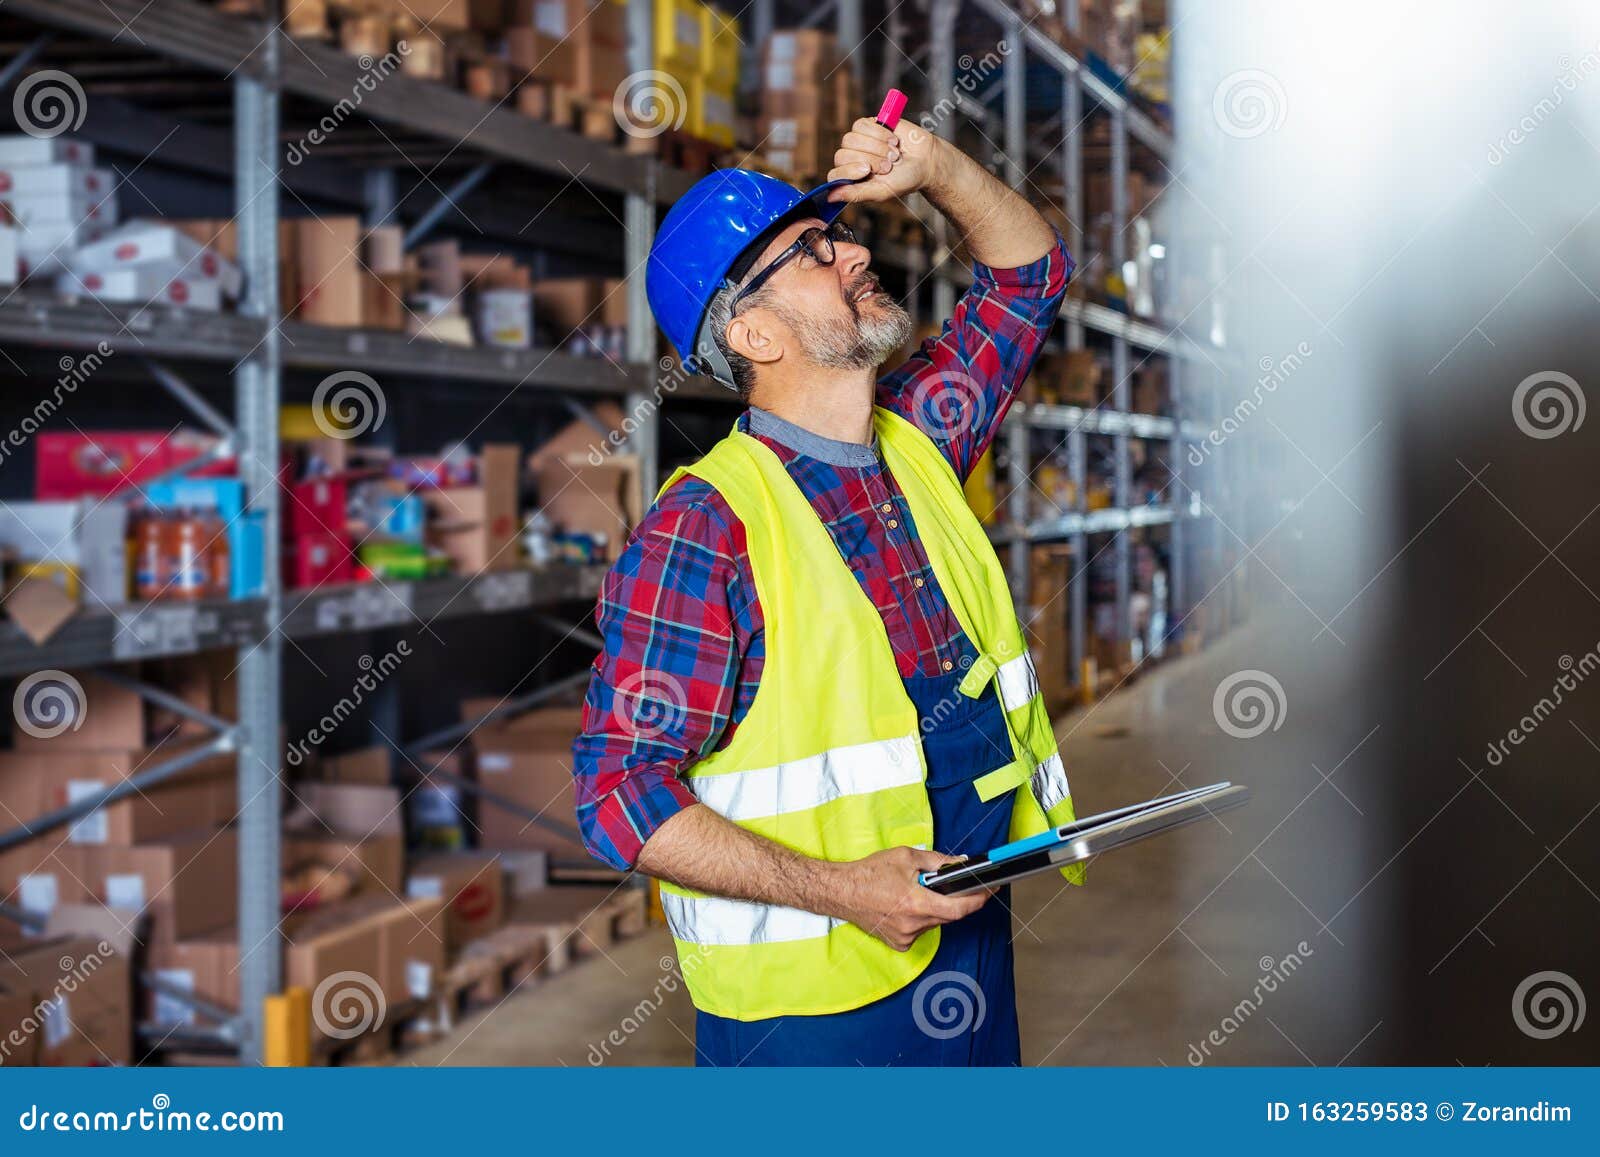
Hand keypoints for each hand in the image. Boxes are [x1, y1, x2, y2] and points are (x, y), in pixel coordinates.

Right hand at [824, 846, 989, 951]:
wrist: (841, 892)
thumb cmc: (870, 872)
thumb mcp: (906, 857)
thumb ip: (938, 861)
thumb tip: (961, 863)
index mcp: (916, 903)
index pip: (959, 909)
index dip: (978, 900)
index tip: (990, 890)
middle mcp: (913, 925)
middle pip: (949, 915)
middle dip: (953, 899)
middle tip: (948, 884)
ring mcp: (906, 937)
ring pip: (935, 922)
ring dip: (934, 907)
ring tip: (916, 891)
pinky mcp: (899, 944)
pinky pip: (921, 930)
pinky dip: (921, 917)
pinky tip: (906, 905)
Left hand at [826, 116, 945, 204]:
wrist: (925, 160)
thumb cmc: (905, 179)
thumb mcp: (882, 191)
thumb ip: (856, 194)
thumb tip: (830, 197)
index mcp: (852, 179)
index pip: (834, 174)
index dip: (849, 171)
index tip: (867, 171)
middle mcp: (852, 159)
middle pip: (843, 154)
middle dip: (869, 159)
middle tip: (889, 166)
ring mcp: (859, 141)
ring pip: (851, 138)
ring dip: (876, 146)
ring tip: (893, 154)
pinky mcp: (868, 125)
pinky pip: (862, 125)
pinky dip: (879, 132)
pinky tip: (892, 139)